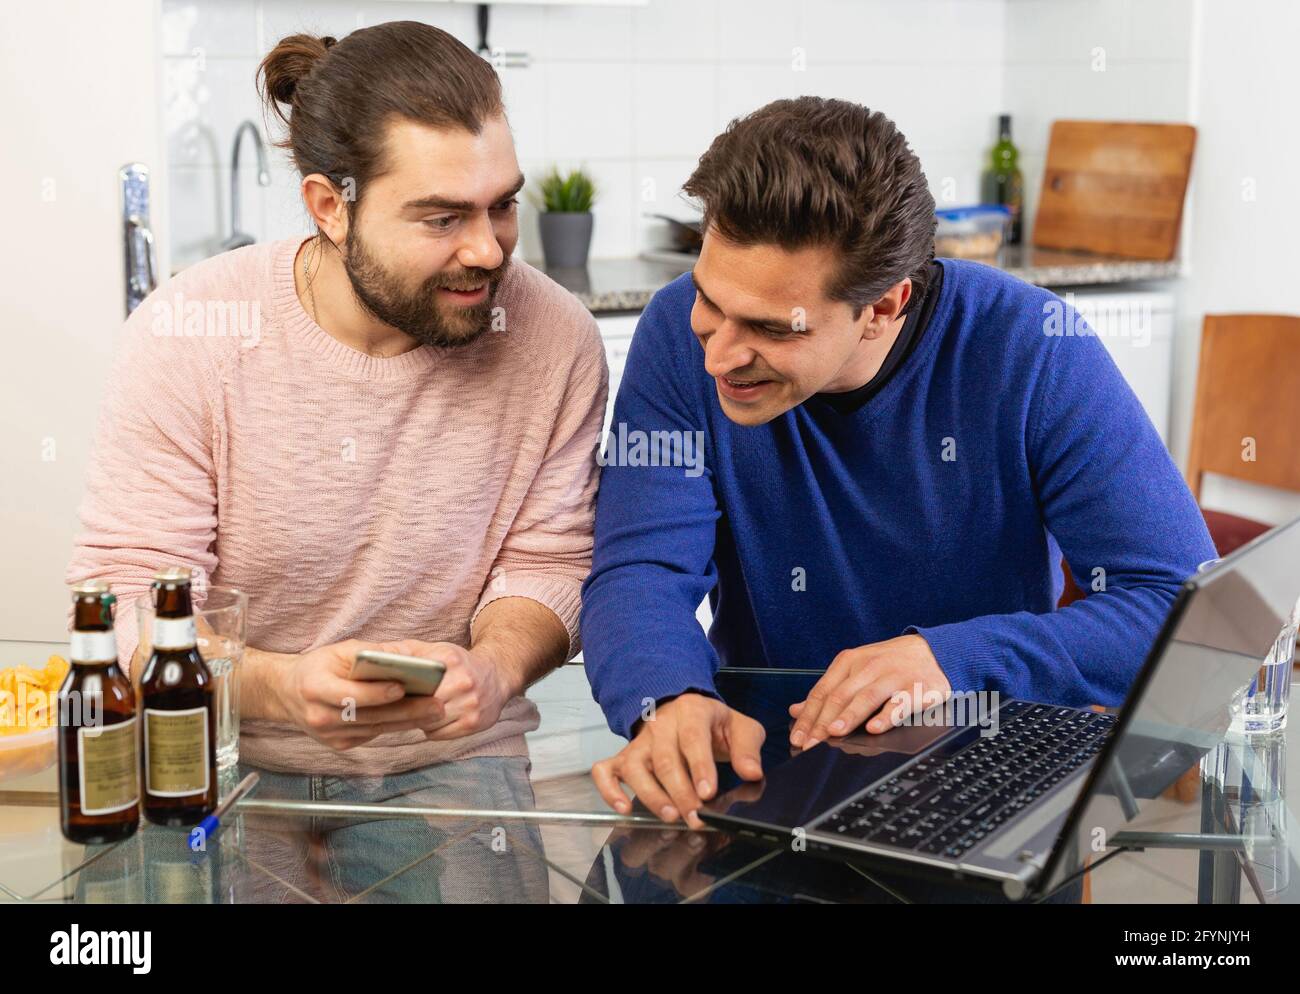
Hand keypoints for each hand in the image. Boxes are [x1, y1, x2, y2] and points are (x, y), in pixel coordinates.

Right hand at [275, 639, 446, 750]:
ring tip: (435, 711)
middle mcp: (319, 716)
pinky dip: (395, 726)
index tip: (402, 687)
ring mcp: (328, 735)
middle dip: (406, 710)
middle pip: (368, 716)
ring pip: (375, 728)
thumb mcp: (339, 651)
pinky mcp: (339, 744)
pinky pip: (372, 735)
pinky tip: (417, 718)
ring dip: (407, 721)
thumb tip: (408, 657)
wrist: (288, 693)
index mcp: (315, 687)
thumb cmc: (318, 666)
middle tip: (436, 705)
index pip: (348, 695)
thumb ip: (372, 653)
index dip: (376, 693)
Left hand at [399, 641, 513, 740]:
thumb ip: (407, 652)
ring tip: (420, 711)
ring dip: (421, 720)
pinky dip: (434, 729)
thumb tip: (375, 658)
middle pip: (422, 705)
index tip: (390, 693)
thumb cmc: (459, 663)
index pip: (415, 680)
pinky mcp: (475, 723)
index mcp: (450, 660)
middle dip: (410, 707)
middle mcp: (463, 682)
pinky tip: (435, 719)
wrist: (498, 674)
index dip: (400, 689)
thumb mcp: (437, 649)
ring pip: (429, 722)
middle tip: (402, 705)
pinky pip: (440, 734)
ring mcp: (471, 705)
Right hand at [592, 693, 764, 828]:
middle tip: (696, 817)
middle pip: (665, 759)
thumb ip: (748, 748)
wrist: (681, 706)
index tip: (708, 793)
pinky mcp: (624, 756)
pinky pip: (605, 771)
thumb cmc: (710, 723)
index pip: (692, 738)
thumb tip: (752, 772)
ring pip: (634, 767)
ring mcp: (639, 742)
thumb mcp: (738, 727)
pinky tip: (623, 808)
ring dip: (650, 795)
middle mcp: (661, 726)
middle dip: (680, 793)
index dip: (699, 767)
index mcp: (691, 713)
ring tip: (670, 816)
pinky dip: (609, 790)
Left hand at [789, 634, 950, 747]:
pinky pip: (900, 703)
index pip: (822, 691)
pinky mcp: (917, 687)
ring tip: (834, 733)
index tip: (797, 737)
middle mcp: (869, 666)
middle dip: (822, 722)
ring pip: (866, 697)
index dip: (808, 716)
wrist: (935, 651)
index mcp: (849, 661)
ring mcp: (893, 676)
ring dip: (849, 716)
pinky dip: (886, 716)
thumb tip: (796, 710)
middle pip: (840, 696)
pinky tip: (875, 728)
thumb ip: (828, 691)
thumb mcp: (856, 670)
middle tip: (809, 743)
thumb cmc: (890, 664)